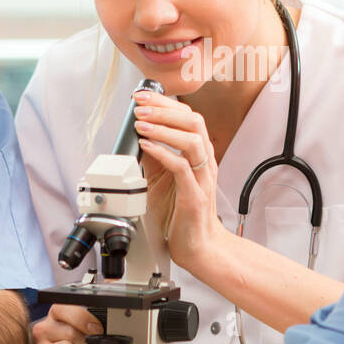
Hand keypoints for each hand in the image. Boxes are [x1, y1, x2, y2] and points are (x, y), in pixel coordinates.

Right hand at [30, 303, 102, 343]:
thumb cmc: (77, 339)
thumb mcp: (85, 324)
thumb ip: (94, 321)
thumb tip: (111, 325)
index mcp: (55, 314)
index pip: (68, 311)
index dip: (85, 320)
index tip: (97, 329)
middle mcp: (43, 330)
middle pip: (70, 334)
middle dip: (86, 343)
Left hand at [133, 89, 227, 275]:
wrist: (199, 248)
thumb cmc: (183, 215)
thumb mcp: (164, 179)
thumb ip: (157, 157)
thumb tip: (139, 134)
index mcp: (199, 155)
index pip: (188, 116)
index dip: (165, 102)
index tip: (142, 95)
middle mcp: (205, 163)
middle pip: (193, 121)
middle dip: (164, 109)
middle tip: (140, 106)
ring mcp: (202, 179)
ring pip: (192, 141)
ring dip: (164, 128)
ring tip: (141, 124)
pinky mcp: (195, 197)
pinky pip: (182, 168)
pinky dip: (163, 153)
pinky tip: (147, 146)